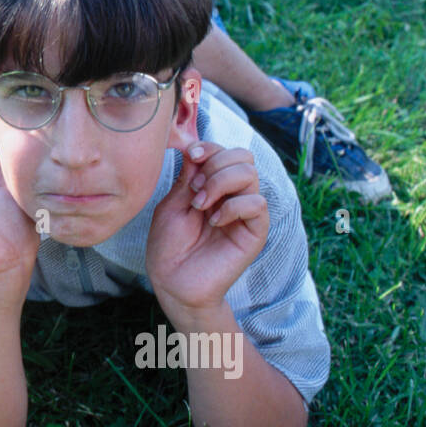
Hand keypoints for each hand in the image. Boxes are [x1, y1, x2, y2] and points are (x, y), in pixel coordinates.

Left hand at [146, 142, 268, 319]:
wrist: (173, 281)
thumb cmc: (169, 245)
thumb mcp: (173, 202)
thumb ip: (189, 175)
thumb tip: (195, 144)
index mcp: (213, 185)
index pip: (225, 151)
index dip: (210, 147)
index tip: (191, 155)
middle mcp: (233, 195)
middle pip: (243, 156)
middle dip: (215, 164)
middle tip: (195, 189)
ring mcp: (245, 212)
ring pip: (250, 174)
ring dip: (221, 182)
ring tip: (200, 205)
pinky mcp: (254, 232)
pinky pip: (257, 203)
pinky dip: (232, 206)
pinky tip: (214, 221)